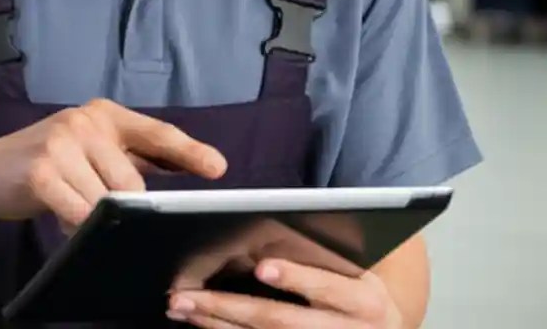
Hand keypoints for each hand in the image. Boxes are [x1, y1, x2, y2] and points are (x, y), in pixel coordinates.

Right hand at [0, 99, 225, 228]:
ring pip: (108, 200)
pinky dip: (76, 224)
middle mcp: (85, 121)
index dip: (190, 151)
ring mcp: (61, 144)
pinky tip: (62, 216)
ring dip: (95, 216)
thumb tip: (183, 172)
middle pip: (134, 182)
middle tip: (94, 203)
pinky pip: (80, 213)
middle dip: (124, 206)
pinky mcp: (42, 173)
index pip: (157, 133)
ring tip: (70, 206)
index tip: (218, 168)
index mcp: (103, 114)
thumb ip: (132, 156)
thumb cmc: (47, 164)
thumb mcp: (91, 149)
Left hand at [166, 259, 404, 328]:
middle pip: (282, 323)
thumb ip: (326, 257)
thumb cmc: (361, 292)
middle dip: (231, 309)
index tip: (262, 267)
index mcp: (365, 301)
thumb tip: (273, 227)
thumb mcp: (360, 272)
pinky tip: (199, 324)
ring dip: (217, 325)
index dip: (296, 278)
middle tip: (189, 295)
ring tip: (181, 307)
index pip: (328, 288)